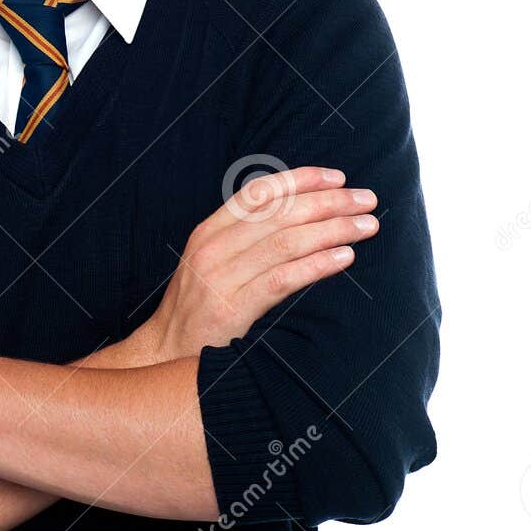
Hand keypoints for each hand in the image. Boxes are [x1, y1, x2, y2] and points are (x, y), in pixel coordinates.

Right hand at [134, 165, 374, 362]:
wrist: (164, 353)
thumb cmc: (198, 309)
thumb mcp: (210, 263)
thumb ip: (242, 240)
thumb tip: (297, 217)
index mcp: (208, 231)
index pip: (258, 193)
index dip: (300, 180)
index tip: (338, 177)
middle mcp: (212, 248)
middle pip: (279, 213)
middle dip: (328, 202)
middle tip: (367, 200)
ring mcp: (219, 277)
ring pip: (285, 242)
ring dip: (332, 230)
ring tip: (366, 226)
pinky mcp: (231, 307)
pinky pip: (281, 279)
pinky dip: (316, 265)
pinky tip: (344, 258)